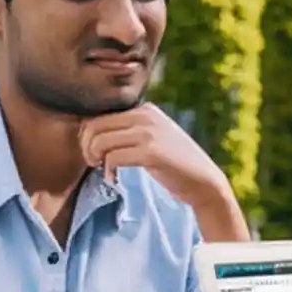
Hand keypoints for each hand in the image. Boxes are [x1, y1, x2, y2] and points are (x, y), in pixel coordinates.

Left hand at [79, 103, 231, 209]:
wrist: (204, 182)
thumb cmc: (175, 164)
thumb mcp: (153, 138)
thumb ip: (129, 131)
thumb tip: (89, 133)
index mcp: (145, 109)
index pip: (99, 115)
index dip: (87, 136)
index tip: (95, 153)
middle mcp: (146, 116)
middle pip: (95, 126)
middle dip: (86, 147)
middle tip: (94, 163)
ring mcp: (150, 133)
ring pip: (101, 141)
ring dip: (96, 158)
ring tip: (104, 170)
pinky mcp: (151, 152)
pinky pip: (113, 157)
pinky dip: (108, 170)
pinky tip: (114, 178)